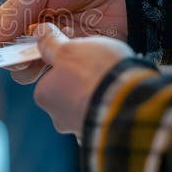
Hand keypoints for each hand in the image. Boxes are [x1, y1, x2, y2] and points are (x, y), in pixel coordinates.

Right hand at [0, 0, 127, 81]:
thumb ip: (17, 8)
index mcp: (25, 9)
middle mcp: (35, 31)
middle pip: (6, 52)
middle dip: (3, 54)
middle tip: (10, 50)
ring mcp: (53, 47)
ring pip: (25, 68)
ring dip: (22, 65)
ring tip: (30, 57)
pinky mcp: (72, 61)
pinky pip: (51, 73)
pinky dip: (45, 72)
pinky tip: (50, 61)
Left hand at [32, 24, 133, 138]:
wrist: (130, 105)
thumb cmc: (95, 75)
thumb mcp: (70, 50)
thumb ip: (53, 43)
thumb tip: (42, 34)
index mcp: (45, 95)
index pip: (51, 76)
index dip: (68, 63)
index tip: (83, 55)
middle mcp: (59, 117)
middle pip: (70, 93)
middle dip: (85, 82)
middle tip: (102, 67)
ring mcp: (81, 130)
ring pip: (89, 106)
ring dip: (101, 95)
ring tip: (118, 80)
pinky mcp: (104, 137)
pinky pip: (107, 118)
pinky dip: (113, 108)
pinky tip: (124, 97)